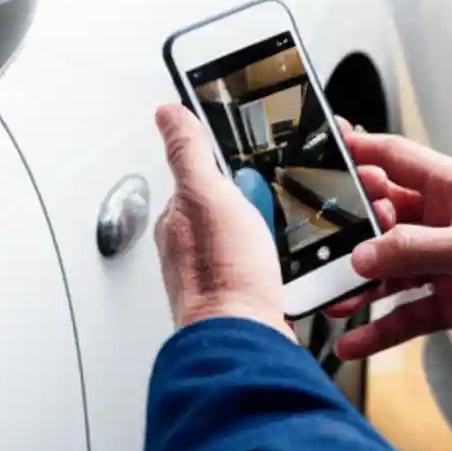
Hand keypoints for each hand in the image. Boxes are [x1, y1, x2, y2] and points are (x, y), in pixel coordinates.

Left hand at [154, 105, 292, 338]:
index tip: (252, 179)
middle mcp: (190, 251)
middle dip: (256, 209)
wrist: (244, 337)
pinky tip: (284, 271)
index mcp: (176, 221)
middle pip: (232, 211)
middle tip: (268, 217)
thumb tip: (167, 113)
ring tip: (278, 246)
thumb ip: (186, 151)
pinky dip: (277, 269)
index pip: (203, 179)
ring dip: (269, 240)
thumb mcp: (205, 193)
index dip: (233, 175)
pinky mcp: (242, 300)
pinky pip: (264, 273)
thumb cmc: (222, 274)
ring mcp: (216, 277)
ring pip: (249, 243)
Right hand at [329, 130, 451, 365]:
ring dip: (360, 285)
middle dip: (350, 234)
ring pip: (390, 270)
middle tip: (317, 246)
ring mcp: (448, 264)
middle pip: (383, 220)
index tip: (323, 149)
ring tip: (330, 298)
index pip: (396, 159)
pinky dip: (380, 327)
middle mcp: (447, 223)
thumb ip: (412, 250)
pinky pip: (406, 313)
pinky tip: (355, 340)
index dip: (359, 151)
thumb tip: (362, 256)